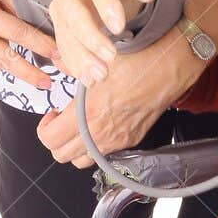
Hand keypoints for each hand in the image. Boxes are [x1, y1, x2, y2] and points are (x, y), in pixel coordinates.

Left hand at [36, 33, 199, 167]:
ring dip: (75, 147)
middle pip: (62, 156)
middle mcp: (102, 133)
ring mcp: (119, 140)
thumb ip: (73, 68)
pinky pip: (105, 154)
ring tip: (80, 125)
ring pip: (82, 161)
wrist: (173, 62)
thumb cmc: (139, 56)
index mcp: (89, 113)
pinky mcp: (132, 139)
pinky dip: (96, 145)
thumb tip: (58, 65)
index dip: (44, 127)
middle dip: (56, 139)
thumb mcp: (99, 59)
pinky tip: (101, 123)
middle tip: (63, 120)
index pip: (49, 139)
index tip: (53, 112)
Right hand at [49, 0, 160, 84]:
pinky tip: (87, 78)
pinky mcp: (59, 19)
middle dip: (90, 37)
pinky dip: (73, 62)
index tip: (119, 28)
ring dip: (80, 56)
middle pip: (74, 10)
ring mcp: (62, 0)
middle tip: (111, 58)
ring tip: (100, 76)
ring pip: (65, 30)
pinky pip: (62, 42)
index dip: (106, 4)